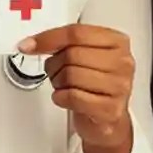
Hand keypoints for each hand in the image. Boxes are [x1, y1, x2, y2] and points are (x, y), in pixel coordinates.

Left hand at [18, 25, 134, 147]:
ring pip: (71, 75)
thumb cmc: (95, 84)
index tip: (29, 45)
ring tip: (63, 86)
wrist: (107, 119)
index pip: (76, 32)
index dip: (48, 38)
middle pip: (72, 54)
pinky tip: (65, 98)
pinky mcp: (110, 109)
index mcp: (117, 42)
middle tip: (54, 72)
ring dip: (58, 82)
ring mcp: (119, 86)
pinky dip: (61, 97)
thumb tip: (33, 43)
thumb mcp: (86, 56)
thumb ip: (65, 44)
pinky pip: (73, 97)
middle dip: (54, 64)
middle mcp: (122, 62)